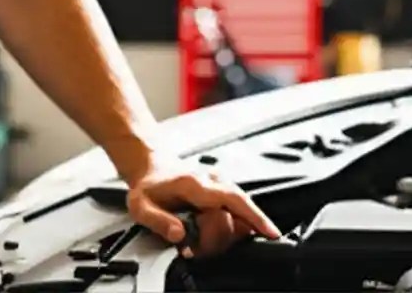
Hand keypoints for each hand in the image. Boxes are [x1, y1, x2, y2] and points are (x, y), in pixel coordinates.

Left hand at [125, 159, 281, 257]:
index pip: (232, 199)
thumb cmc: (149, 187)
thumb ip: (159, 221)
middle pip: (238, 213)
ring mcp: (220, 183)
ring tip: (197, 234)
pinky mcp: (223, 189)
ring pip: (239, 213)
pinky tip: (210, 228)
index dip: (254, 217)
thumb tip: (179, 235)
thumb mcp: (141, 207)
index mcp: (194, 183)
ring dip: (223, 231)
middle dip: (220, 235)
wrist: (152, 168)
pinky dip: (230, 224)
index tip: (270, 232)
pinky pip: (237, 209)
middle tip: (194, 243)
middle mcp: (212, 180)